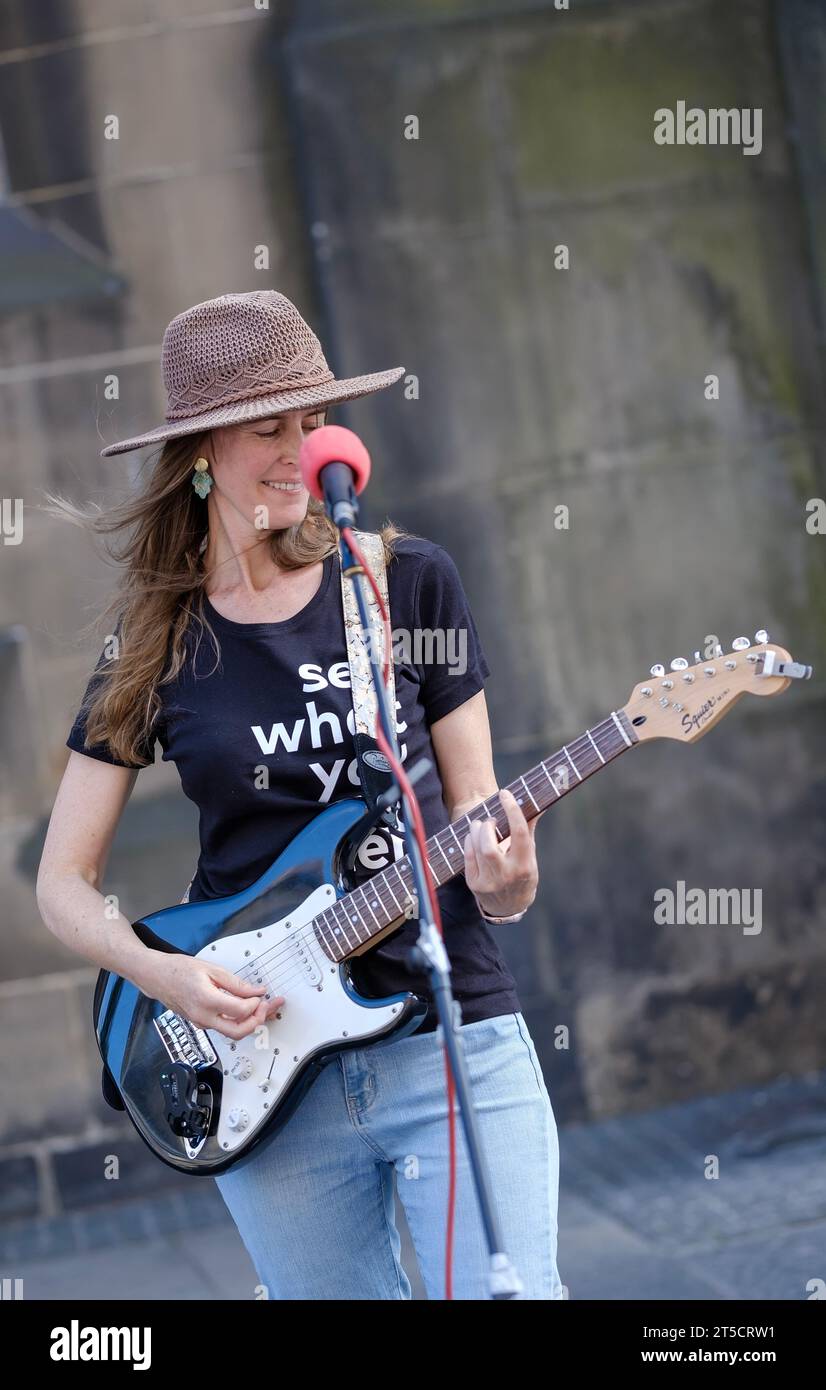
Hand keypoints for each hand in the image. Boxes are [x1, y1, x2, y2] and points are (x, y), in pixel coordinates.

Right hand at [137, 951, 285, 1041]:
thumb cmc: (179, 970)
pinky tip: (245, 1008)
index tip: (261, 995)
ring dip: (250, 1022)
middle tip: (268, 1007)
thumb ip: (236, 983)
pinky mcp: (201, 1023)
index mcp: (206, 1001)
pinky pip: (223, 1026)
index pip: (241, 1011)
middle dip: (258, 1021)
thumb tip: (256, 991)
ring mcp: (201, 1023)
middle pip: (238, 1032)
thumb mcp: (212, 969)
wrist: (157, 976)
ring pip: (231, 1032)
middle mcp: (203, 1017)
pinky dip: (238, 1020)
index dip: (256, 1004)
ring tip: (261, 1006)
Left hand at [462, 787, 538, 918]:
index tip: (505, 794)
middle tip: (490, 820)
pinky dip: (469, 842)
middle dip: (487, 826)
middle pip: (490, 845)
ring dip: (476, 830)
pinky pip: (468, 856)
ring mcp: (489, 882)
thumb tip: (539, 804)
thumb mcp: (530, 856)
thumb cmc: (522, 874)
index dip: (511, 810)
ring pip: (477, 849)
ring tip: (480, 825)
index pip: (519, 833)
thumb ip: (529, 830)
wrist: (510, 907)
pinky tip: (473, 838)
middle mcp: (507, 875)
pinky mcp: (475, 884)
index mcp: (525, 866)